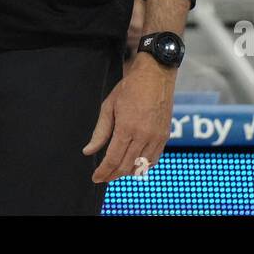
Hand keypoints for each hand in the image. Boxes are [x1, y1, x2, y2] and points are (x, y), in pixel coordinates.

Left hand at [83, 54, 174, 182]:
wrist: (155, 76)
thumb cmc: (129, 88)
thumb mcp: (109, 106)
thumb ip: (100, 132)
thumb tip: (88, 151)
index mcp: (127, 127)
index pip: (113, 159)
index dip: (103, 171)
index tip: (96, 177)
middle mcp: (144, 135)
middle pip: (126, 166)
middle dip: (112, 175)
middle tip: (103, 177)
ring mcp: (156, 137)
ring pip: (141, 166)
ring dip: (127, 172)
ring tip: (116, 171)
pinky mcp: (165, 136)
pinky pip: (153, 159)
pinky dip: (143, 166)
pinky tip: (134, 165)